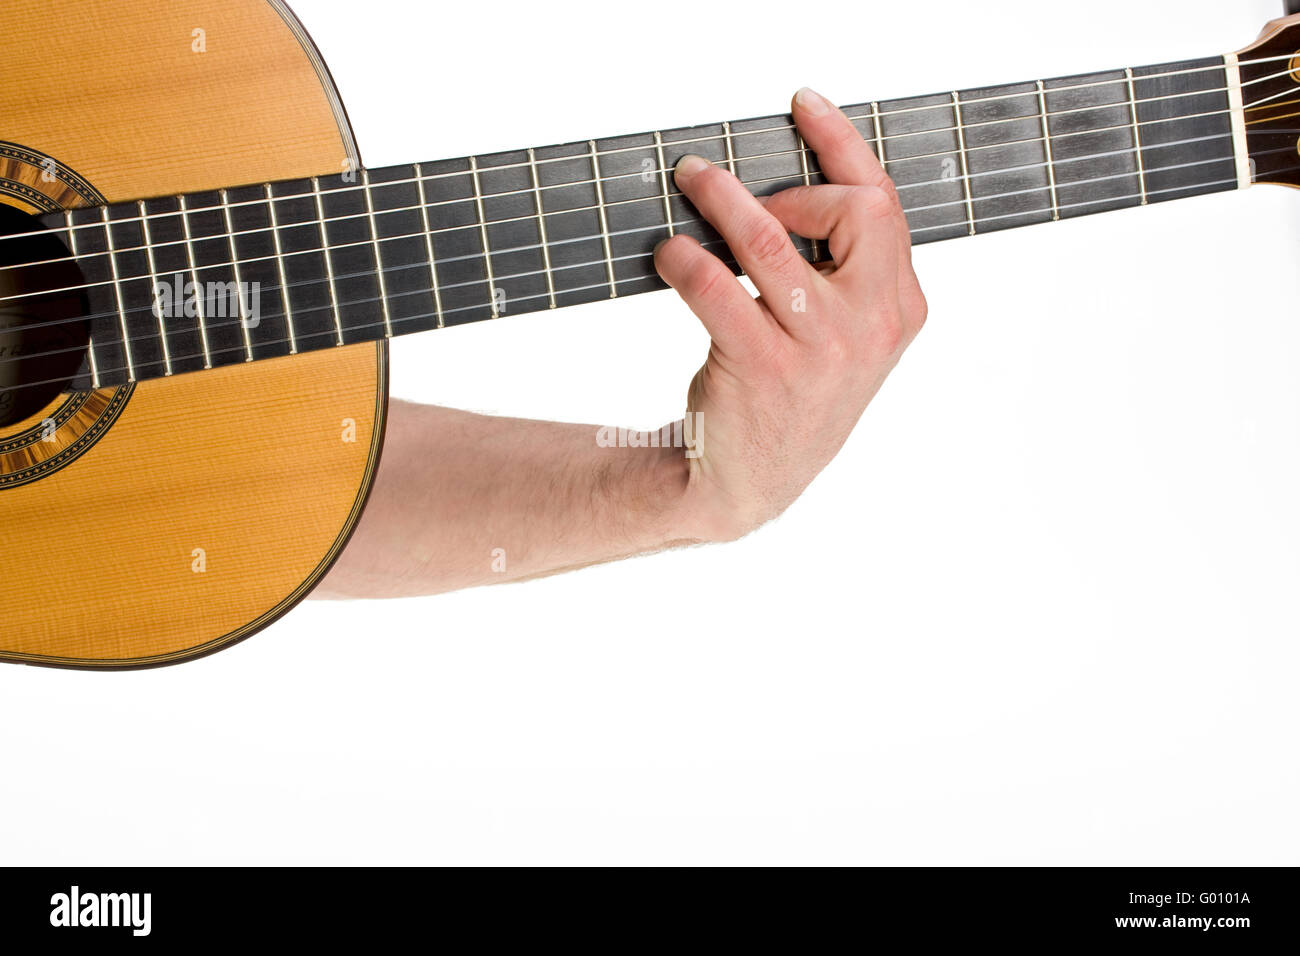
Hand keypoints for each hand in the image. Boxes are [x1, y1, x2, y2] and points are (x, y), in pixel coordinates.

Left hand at [655, 87, 926, 541]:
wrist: (752, 480)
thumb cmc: (792, 393)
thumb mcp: (842, 334)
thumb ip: (841, 268)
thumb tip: (787, 182)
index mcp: (900, 307)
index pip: (882, 204)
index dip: (841, 145)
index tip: (802, 105)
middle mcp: (873, 326)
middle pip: (848, 210)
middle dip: (784, 182)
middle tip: (726, 179)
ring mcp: (821, 349)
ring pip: (768, 239)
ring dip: (720, 198)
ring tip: (689, 181)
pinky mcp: (764, 367)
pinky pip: (716, 286)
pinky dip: (684, 258)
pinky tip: (668, 255)